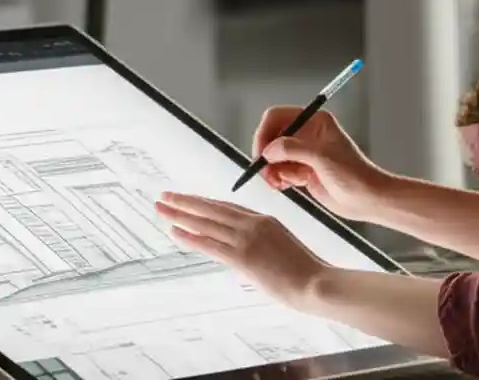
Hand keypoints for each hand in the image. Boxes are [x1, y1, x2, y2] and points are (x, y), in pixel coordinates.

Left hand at [154, 192, 326, 309]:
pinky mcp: (242, 256)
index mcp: (265, 221)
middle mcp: (254, 224)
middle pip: (212, 209)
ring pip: (206, 222)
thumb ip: (263, 250)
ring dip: (180, 215)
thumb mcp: (283, 252)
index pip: (228, 208)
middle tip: (165, 196)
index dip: (205, 204)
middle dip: (185, 202)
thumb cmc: (307, 274)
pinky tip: (175, 231)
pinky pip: (210, 243)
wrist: (318, 284)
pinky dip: (190, 236)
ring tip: (161, 208)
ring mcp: (247, 239)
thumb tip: (245, 261)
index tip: (189, 200)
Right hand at [253, 106, 391, 220]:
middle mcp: (307, 134)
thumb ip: (292, 149)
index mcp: (314, 122)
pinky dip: (277, 179)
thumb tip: (268, 150)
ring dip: (271, 170)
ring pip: (273, 156)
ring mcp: (304, 153)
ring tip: (278, 183)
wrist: (366, 200)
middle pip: (272, 137)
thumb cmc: (354, 175)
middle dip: (266, 154)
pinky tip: (286, 186)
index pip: (277, 117)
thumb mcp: (321, 157)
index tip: (261, 152)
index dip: (265, 132)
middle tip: (265, 171)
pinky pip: (280, 171)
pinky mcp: (303, 170)